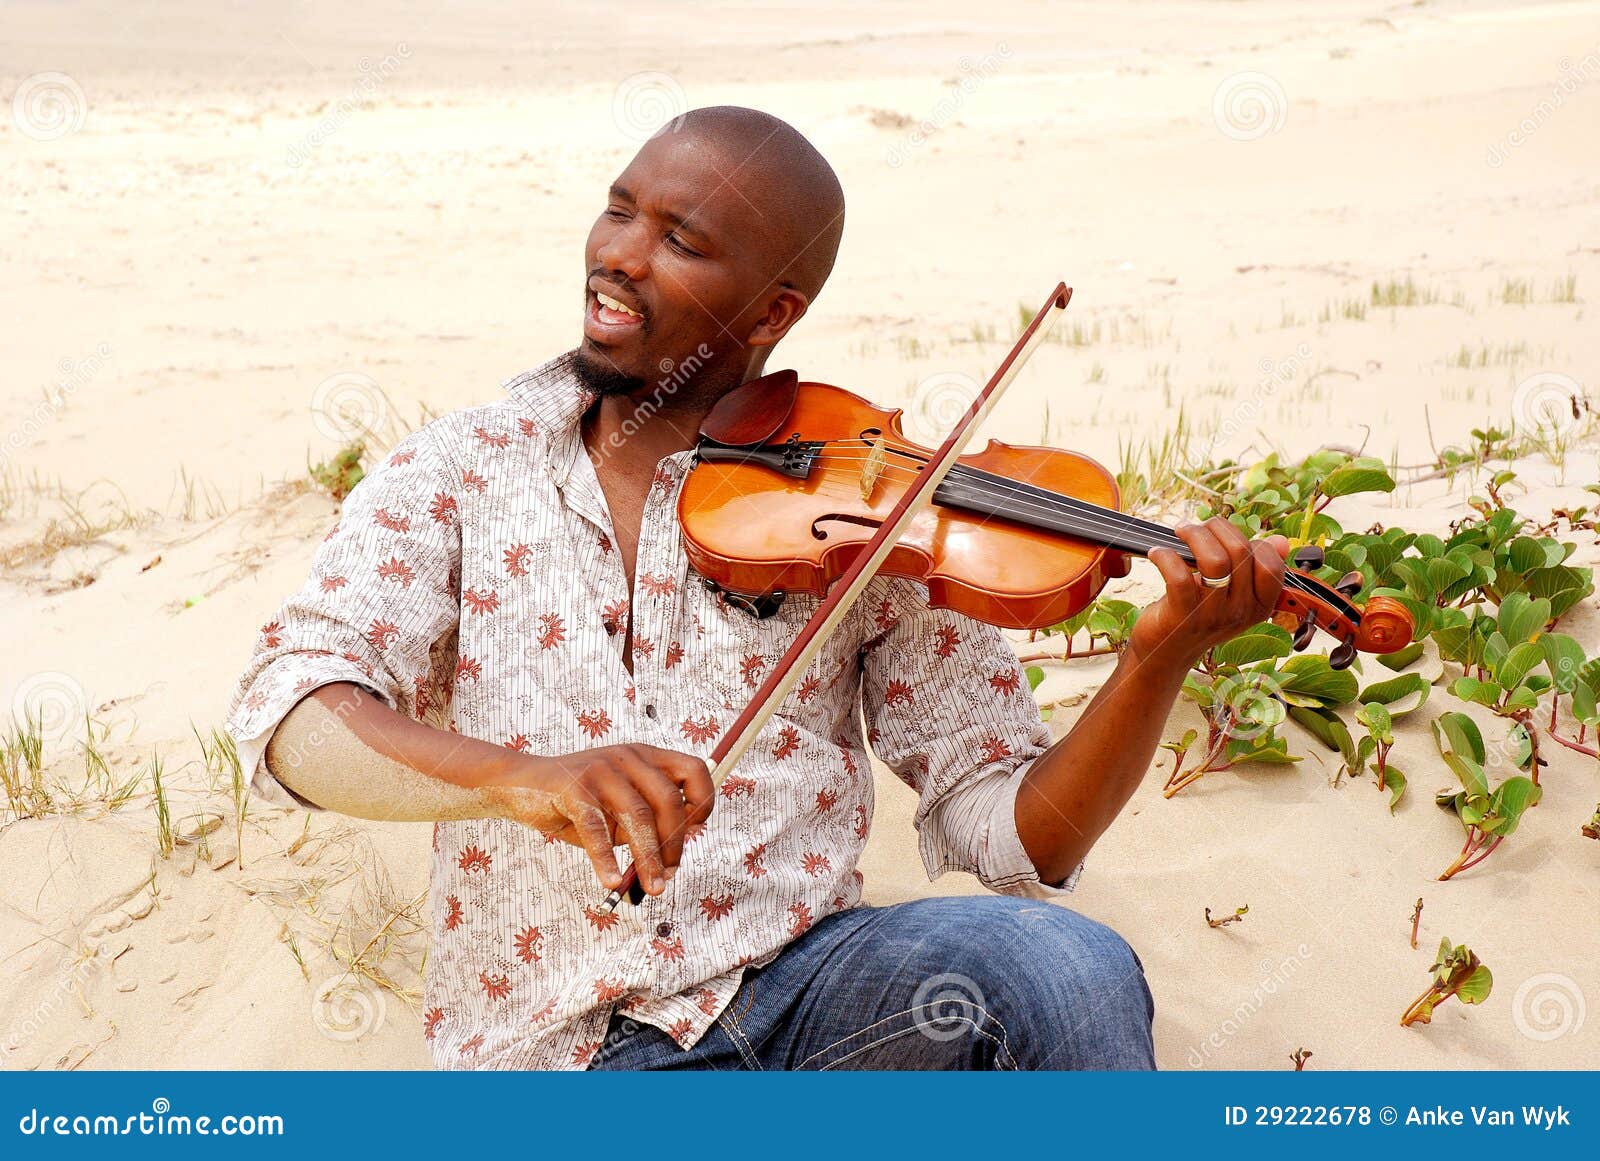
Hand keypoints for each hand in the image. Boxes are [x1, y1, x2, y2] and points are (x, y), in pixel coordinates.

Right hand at [485, 744, 713, 895]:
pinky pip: (597, 829)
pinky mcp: (574, 788)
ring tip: (653, 887)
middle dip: (673, 844)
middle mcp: (628, 757)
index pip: (693, 771)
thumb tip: (671, 858)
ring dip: (648, 858)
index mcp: (645, 757)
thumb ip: (645, 824)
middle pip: (668, 800)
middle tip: (668, 875)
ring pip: (637, 817)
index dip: (703, 802)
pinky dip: (606, 859)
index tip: (694, 833)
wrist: (521, 785)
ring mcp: (601, 770)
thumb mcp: (617, 809)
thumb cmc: (577, 802)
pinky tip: (611, 881)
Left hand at [1133, 517, 1289, 664]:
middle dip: (1217, 527)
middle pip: (1241, 552)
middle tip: (1196, 527)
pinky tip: (1157, 553)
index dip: (1251, 541)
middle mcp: (1241, 612)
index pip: (1272, 565)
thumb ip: (1255, 568)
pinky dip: (1166, 556)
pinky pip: (1179, 576)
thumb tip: (1280, 541)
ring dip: (1195, 535)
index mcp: (1259, 606)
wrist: (1166, 652)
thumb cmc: (1198, 614)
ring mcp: (1213, 616)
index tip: (1227, 537)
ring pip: (1215, 560)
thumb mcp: (1233, 595)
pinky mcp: (1182, 617)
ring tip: (1181, 532)